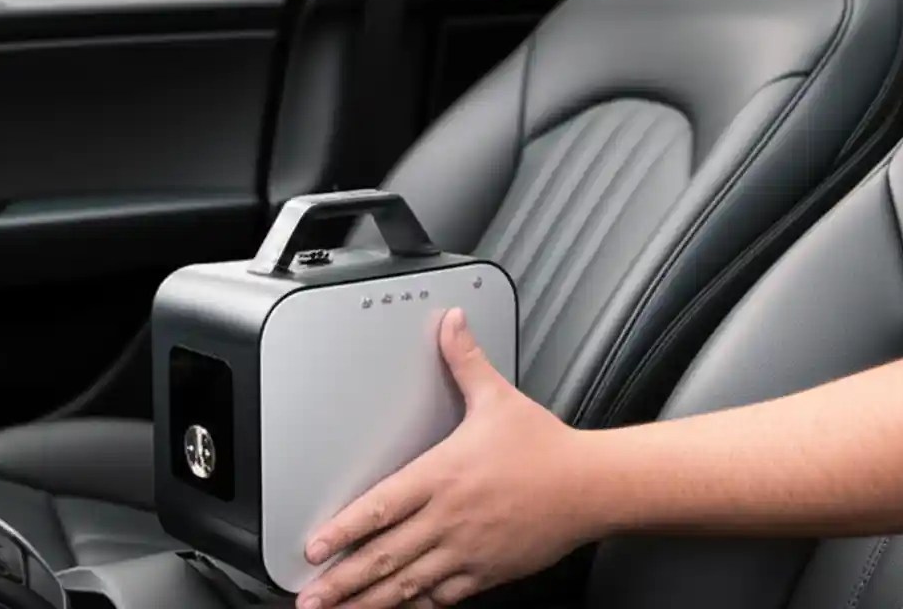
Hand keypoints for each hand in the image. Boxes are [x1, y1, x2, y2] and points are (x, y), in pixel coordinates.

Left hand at [296, 308, 600, 608]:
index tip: (314, 548)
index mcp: (442, 476)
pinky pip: (441, 596)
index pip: (380, 507)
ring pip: (407, 583)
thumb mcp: (497, 397)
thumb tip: (450, 323)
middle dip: (342, 581)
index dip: (343, 530)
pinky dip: (413, 605)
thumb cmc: (546, 448)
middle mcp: (448, 518)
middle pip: (384, 556)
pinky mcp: (486, 572)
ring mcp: (466, 550)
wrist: (593, 487)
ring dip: (368, 601)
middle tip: (309, 598)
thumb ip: (463, 360)